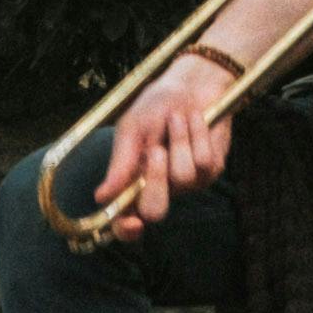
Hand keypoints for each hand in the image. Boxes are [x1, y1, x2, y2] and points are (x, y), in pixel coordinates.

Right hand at [84, 49, 247, 231]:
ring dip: (179, 142)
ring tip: (176, 119)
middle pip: (156, 210)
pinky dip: (197, 135)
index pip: (126, 221)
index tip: (131, 222)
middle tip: (156, 150)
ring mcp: (188, 183)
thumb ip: (120, 164)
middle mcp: (160, 188)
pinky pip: (204, 161)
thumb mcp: (131, 129)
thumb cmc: (156, 105)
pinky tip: (195, 120)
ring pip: (183, 179)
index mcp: (133, 182)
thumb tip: (101, 197)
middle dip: (156, 180)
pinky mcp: (212, 170)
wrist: (192, 83)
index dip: (125, 230)